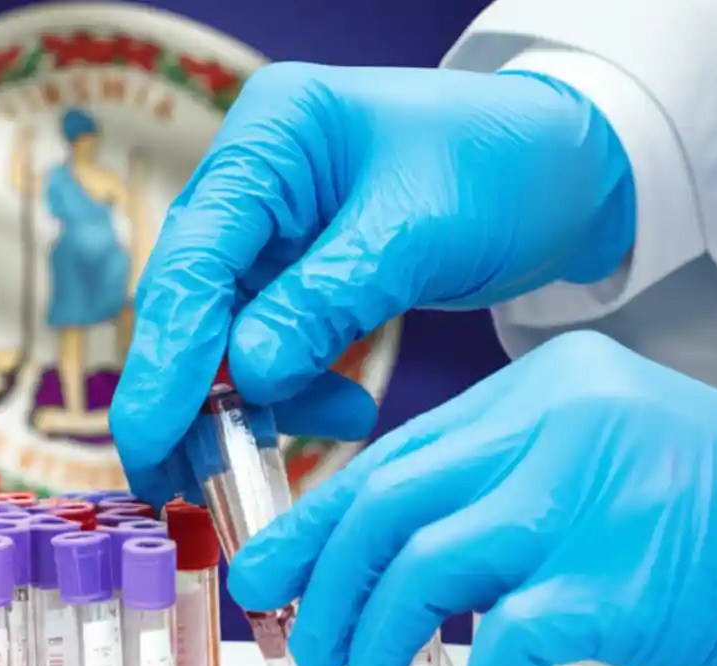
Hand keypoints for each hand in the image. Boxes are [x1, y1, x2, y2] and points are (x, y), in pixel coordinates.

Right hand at [108, 62, 634, 504]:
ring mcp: (269, 224)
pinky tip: (340, 412)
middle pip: (190, 297)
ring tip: (271, 459)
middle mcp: (252, 179)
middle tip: (180, 478)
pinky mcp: (293, 267)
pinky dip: (290, 388)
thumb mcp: (420, 233)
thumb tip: (244, 380)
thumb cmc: (505, 165)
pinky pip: (267, 340)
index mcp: (269, 137)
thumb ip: (325, 303)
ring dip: (243, 402)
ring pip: (221, 330)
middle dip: (188, 391)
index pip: (193, 255)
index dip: (165, 354)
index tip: (147, 439)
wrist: (569, 161)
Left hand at [227, 331, 716, 665]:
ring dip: (376, 629)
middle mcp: (563, 423)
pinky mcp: (619, 578)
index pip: (398, 453)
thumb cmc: (705, 527)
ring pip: (426, 561)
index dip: (320, 518)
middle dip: (329, 578)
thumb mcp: (592, 473)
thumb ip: (495, 489)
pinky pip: (506, 635)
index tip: (271, 565)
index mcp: (547, 388)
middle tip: (305, 633)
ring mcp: (591, 496)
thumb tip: (378, 554)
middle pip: (394, 500)